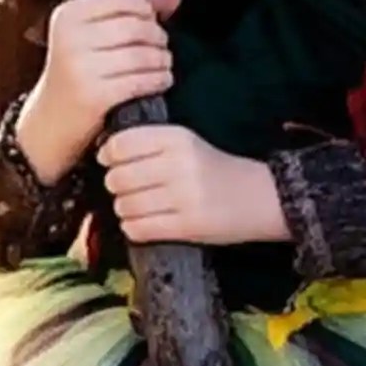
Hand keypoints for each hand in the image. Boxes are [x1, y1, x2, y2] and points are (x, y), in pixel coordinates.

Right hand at [16, 0, 180, 183]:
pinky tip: (161, 81)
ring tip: (163, 64)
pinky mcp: (94, 95)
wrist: (51, 121)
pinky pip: (141, 80)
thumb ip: (132, 10)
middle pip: (136, 25)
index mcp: (68, 15)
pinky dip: (159, 79)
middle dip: (158, 36)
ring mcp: (80, 67)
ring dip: (162, 59)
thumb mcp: (92, 35)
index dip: (144, 7)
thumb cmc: (80, 71)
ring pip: (142, 54)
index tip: (149, 21)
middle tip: (161, 47)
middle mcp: (71, 38)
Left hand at [98, 126, 290, 244]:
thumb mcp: (186, 143)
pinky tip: (146, 223)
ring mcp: (184, 196)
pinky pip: (138, 228)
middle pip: (118, 177)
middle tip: (129, 189)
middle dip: (116, 186)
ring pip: (125, 205)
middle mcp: (179, 164)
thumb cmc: (214, 169)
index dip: (108, 155)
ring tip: (140, 208)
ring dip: (125, 209)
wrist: (261, 196)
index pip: (121, 144)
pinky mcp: (188, 225)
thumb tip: (104, 153)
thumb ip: (149, 143)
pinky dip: (134, 228)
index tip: (112, 162)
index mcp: (177, 137)